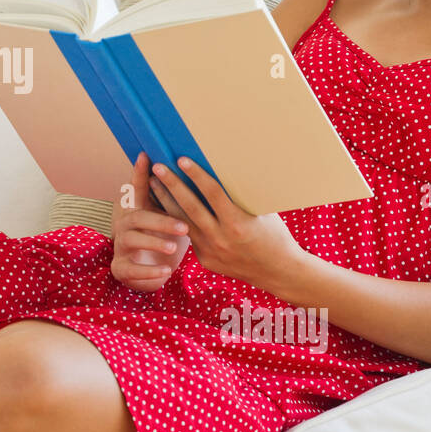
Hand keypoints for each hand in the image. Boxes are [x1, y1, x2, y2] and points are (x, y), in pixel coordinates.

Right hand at [111, 152, 191, 291]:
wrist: (144, 269)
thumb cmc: (161, 237)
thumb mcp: (167, 217)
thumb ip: (174, 200)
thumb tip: (197, 176)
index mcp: (137, 210)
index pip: (137, 189)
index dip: (139, 173)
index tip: (146, 156)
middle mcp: (124, 225)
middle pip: (138, 216)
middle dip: (160, 220)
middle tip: (184, 227)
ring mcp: (121, 246)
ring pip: (131, 240)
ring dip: (153, 242)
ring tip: (173, 247)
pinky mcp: (121, 268)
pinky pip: (131, 269)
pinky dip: (148, 271)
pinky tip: (166, 272)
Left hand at [148, 156, 301, 293]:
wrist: (277, 272)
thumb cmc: (274, 235)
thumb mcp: (261, 213)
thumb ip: (239, 198)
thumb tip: (222, 172)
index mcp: (238, 224)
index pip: (212, 193)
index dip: (196, 175)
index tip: (181, 159)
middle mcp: (221, 238)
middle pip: (190, 207)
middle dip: (171, 185)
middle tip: (157, 167)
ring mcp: (211, 251)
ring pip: (182, 222)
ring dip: (166, 202)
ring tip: (153, 183)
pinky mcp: (205, 260)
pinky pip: (190, 236)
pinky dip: (177, 221)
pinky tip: (166, 206)